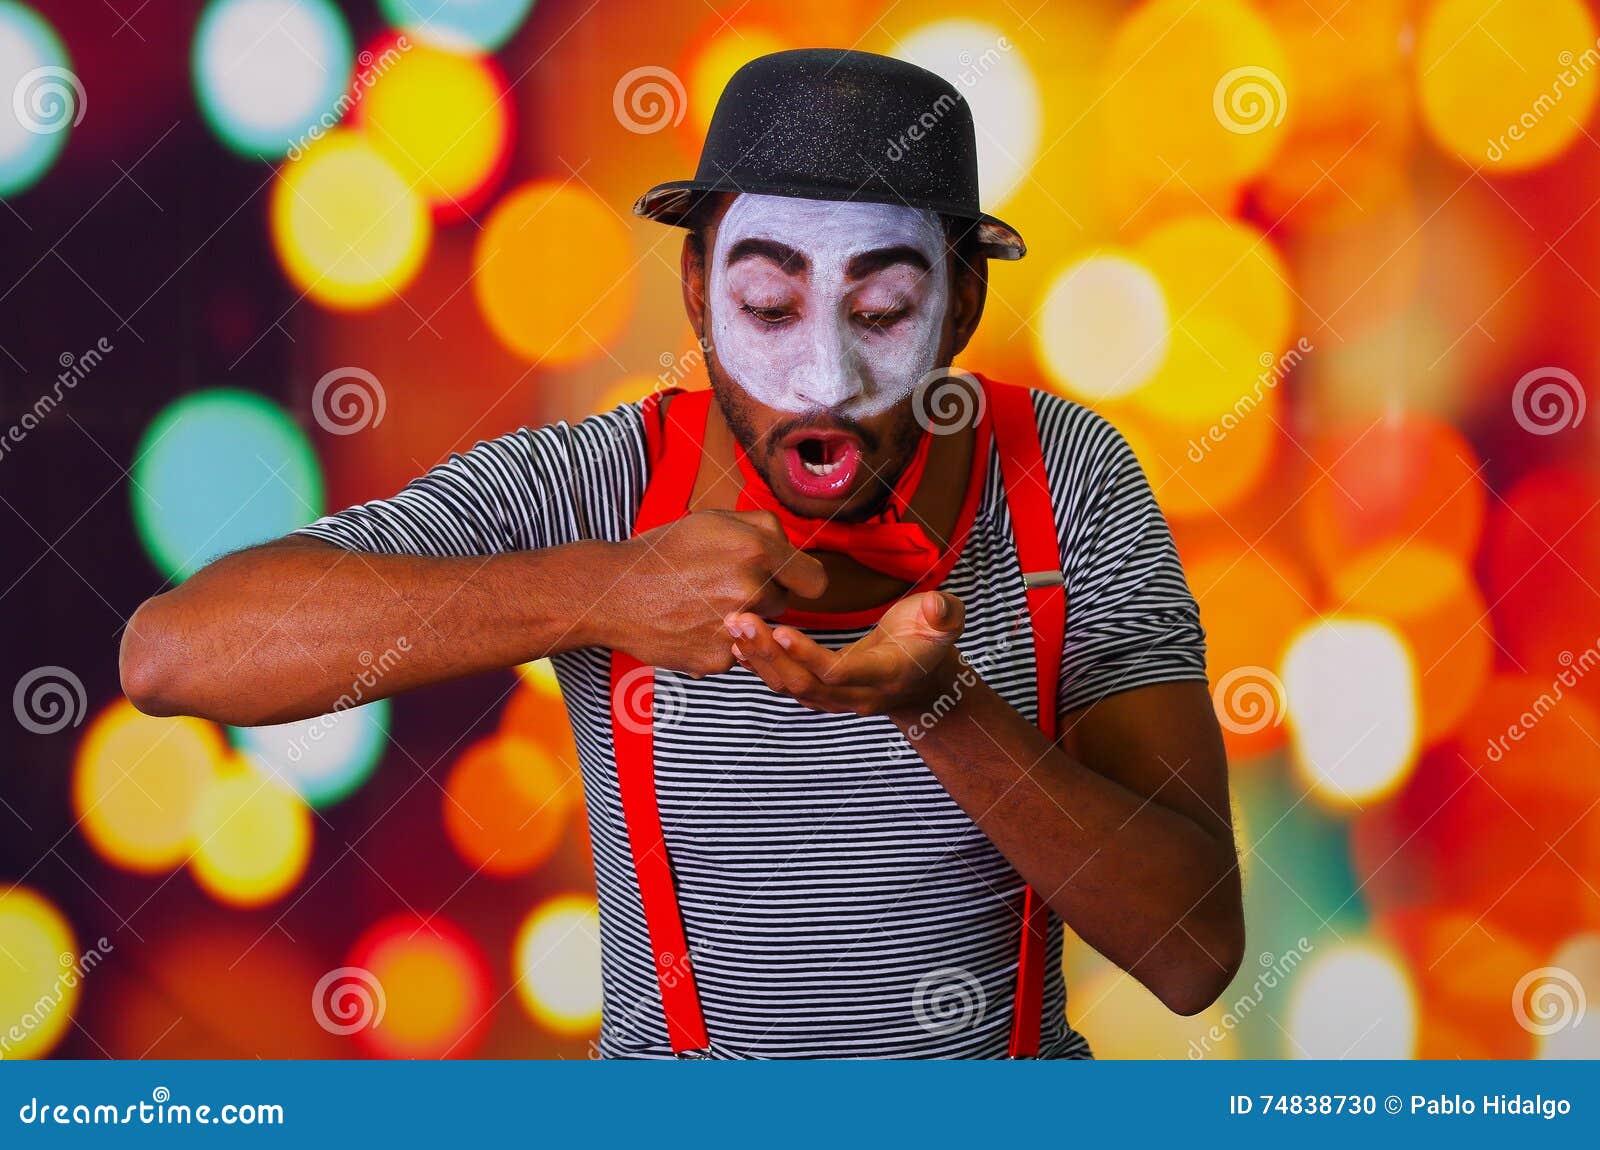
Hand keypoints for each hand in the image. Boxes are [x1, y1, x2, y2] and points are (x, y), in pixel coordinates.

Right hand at [602, 510, 827, 676]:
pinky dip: (719, 643)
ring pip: (762, 630)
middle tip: (722, 585)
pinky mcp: (718, 659)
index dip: (802, 580)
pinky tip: (691, 626)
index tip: (791, 581)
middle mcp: (752, 590)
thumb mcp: (713, 520)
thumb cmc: (663, 552)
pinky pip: (736, 653)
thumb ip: (763, 527)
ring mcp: (736, 629)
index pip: (815, 581)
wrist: (613, 593)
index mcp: (757, 551)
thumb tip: (793, 546)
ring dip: (745, 621)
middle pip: (784, 604)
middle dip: (763, 595)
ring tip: (704, 604)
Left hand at [725, 590, 965, 716]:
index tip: (780, 629)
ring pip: (789, 688)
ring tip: (733, 627)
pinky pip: (786, 684)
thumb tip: (937, 608)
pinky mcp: (820, 692)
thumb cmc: (932, 640)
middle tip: (740, 621)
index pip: (838, 673)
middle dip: (769, 655)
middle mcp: (856, 695)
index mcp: (884, 675)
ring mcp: (836, 699)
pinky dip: (761, 665)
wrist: (924, 679)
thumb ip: (945, 613)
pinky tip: (739, 643)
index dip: (808, 655)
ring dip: (758, 659)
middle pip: (803, 684)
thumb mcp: (948, 622)